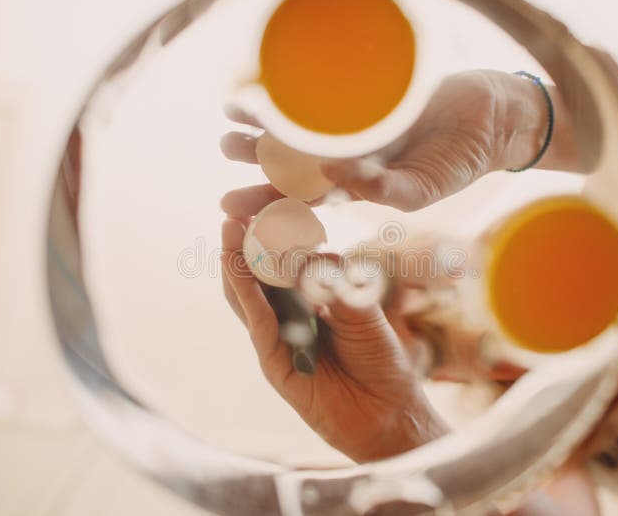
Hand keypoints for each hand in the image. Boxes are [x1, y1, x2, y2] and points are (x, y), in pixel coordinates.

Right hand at [220, 218, 448, 461]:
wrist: (388, 411)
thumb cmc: (380, 360)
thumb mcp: (362, 312)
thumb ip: (336, 286)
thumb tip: (315, 253)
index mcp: (310, 301)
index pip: (283, 264)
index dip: (273, 237)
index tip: (268, 206)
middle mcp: (288, 318)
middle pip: (257, 277)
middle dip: (245, 245)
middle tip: (235, 212)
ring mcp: (276, 341)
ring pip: (248, 297)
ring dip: (237, 264)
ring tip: (229, 231)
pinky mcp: (273, 364)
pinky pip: (258, 324)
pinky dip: (248, 296)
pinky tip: (239, 270)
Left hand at [221, 70, 566, 215]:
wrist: (488, 117)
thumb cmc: (459, 161)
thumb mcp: (423, 187)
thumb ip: (382, 189)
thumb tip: (334, 177)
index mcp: (355, 187)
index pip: (304, 205)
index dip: (269, 212)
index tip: (234, 215)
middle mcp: (345, 158)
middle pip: (291, 171)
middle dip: (255, 176)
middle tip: (224, 174)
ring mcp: (349, 127)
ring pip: (296, 133)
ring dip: (262, 133)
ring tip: (228, 128)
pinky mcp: (358, 99)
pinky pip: (317, 98)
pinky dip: (291, 95)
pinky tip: (264, 88)